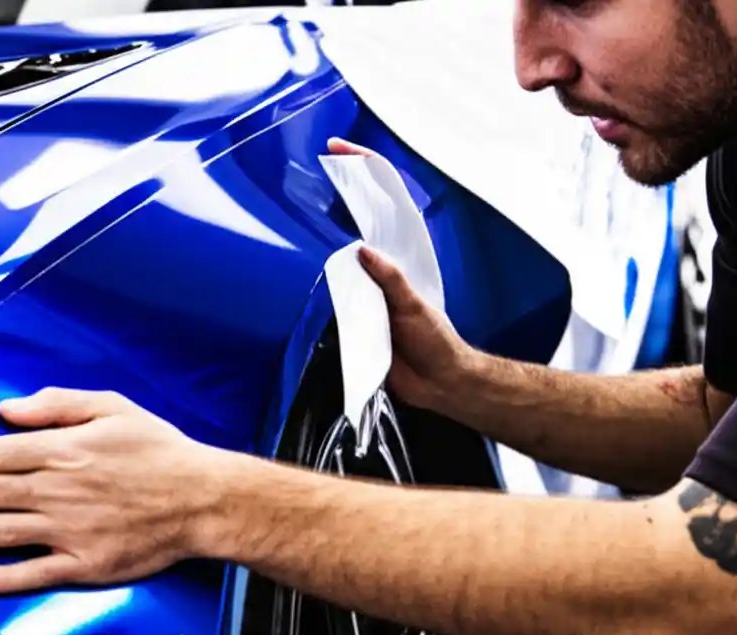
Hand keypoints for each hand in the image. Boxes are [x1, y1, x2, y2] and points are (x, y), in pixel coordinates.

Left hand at [0, 389, 235, 593]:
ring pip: (0, 531)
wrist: (203, 499)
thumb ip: (57, 404)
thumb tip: (9, 408)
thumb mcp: (111, 407)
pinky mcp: (86, 563)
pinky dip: (1, 577)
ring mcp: (70, 530)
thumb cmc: (158, 450)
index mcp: (63, 449)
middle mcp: (59, 489)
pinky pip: (35, 573)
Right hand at [327, 137, 477, 410]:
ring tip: (303, 196)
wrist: (437, 383)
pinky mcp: (355, 315)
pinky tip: (300, 263)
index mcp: (397, 260)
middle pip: (357, 218)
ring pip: (340, 252)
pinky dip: (317, 274)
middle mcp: (380, 269)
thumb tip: (362, 250)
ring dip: (323, 226)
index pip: (381, 204)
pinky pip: (333, 289)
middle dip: (341, 185)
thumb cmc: (435, 343)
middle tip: (319, 160)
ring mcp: (366, 289)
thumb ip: (389, 280)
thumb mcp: (413, 308)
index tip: (338, 150)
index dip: (363, 172)